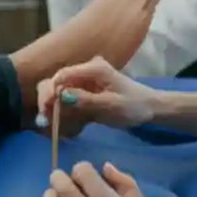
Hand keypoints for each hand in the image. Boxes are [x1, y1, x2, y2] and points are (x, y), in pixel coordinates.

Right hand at [36, 56, 158, 137]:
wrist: (150, 109)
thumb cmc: (134, 106)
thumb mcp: (111, 105)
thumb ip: (85, 99)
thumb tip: (60, 95)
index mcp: (93, 69)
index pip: (62, 75)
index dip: (50, 91)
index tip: (46, 110)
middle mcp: (86, 72)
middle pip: (57, 81)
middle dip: (48, 100)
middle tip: (45, 121)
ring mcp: (85, 82)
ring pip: (60, 92)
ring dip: (54, 108)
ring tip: (54, 126)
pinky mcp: (86, 93)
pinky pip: (68, 100)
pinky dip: (64, 112)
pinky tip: (68, 127)